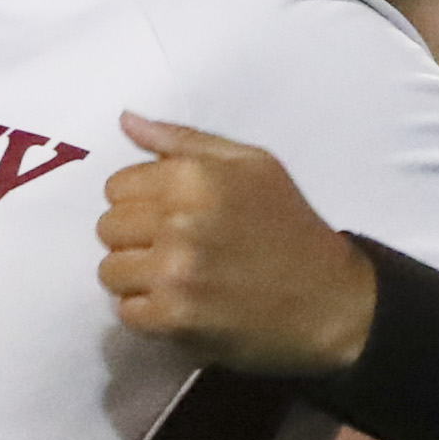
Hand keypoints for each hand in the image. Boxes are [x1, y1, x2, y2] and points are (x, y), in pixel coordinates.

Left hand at [96, 115, 374, 374]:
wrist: (331, 301)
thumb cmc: (290, 227)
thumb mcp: (252, 164)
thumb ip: (184, 140)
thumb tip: (126, 121)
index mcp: (194, 177)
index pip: (116, 186)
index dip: (139, 201)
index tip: (168, 216)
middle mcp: (179, 221)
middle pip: (107, 228)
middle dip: (134, 238)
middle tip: (173, 248)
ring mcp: (174, 272)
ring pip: (109, 271)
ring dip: (136, 277)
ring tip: (176, 278)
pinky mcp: (174, 318)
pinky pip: (125, 311)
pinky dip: (147, 312)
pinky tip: (181, 305)